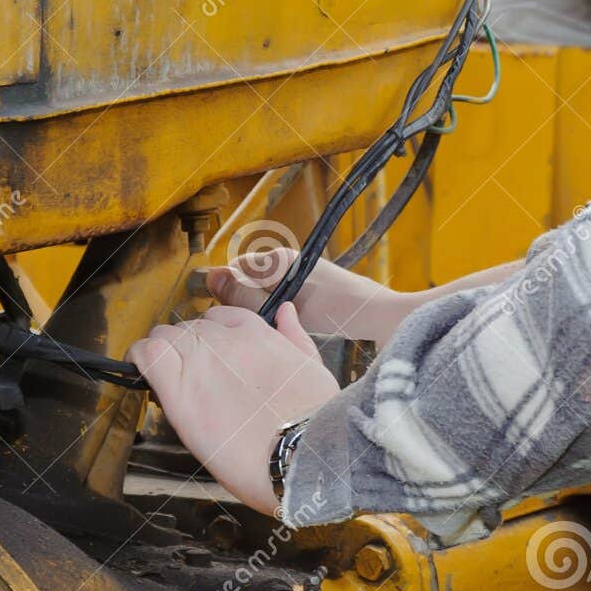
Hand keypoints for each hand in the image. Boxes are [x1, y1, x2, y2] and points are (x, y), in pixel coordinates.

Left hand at [128, 302, 339, 514]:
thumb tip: (286, 311)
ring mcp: (200, 363)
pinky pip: (147, 355)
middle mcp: (225, 340)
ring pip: (164, 337)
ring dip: (162, 352)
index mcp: (256, 332)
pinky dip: (140, 357)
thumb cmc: (313, 418)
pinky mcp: (179, 392)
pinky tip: (142, 370)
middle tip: (187, 375)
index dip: (210, 337)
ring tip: (165, 376)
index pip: (218, 317)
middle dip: (185, 347)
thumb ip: (294, 334)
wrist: (300, 453)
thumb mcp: (312, 365)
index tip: (209, 357)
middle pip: (188, 328)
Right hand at [205, 249, 414, 343]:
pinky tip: (287, 331)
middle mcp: (288, 263)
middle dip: (244, 305)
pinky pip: (281, 302)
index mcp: (278, 259)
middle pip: (248, 283)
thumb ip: (245, 295)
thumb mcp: (282, 305)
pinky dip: (279, 315)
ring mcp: (300, 277)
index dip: (226, 293)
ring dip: (262, 312)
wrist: (379, 315)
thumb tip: (211, 278)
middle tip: (252, 328)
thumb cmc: (335, 309)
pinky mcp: (311, 292)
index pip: (234, 269)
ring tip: (270, 331)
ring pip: (264, 295)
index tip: (225, 317)